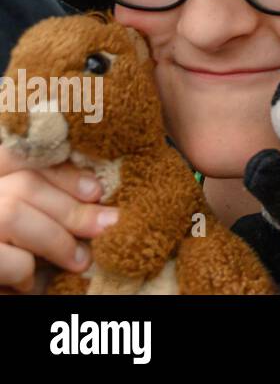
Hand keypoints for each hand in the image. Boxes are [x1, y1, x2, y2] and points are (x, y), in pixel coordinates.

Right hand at [0, 148, 118, 293]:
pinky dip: (25, 270)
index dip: (60, 171)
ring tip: (79, 261)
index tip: (96, 190)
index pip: (17, 156)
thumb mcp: (36, 222)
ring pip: (12, 214)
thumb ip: (53, 203)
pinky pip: (4, 256)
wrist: (3, 287)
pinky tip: (28, 282)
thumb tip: (100, 201)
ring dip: (57, 240)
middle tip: (105, 227)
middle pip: (24, 184)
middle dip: (72, 208)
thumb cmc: (18, 256)